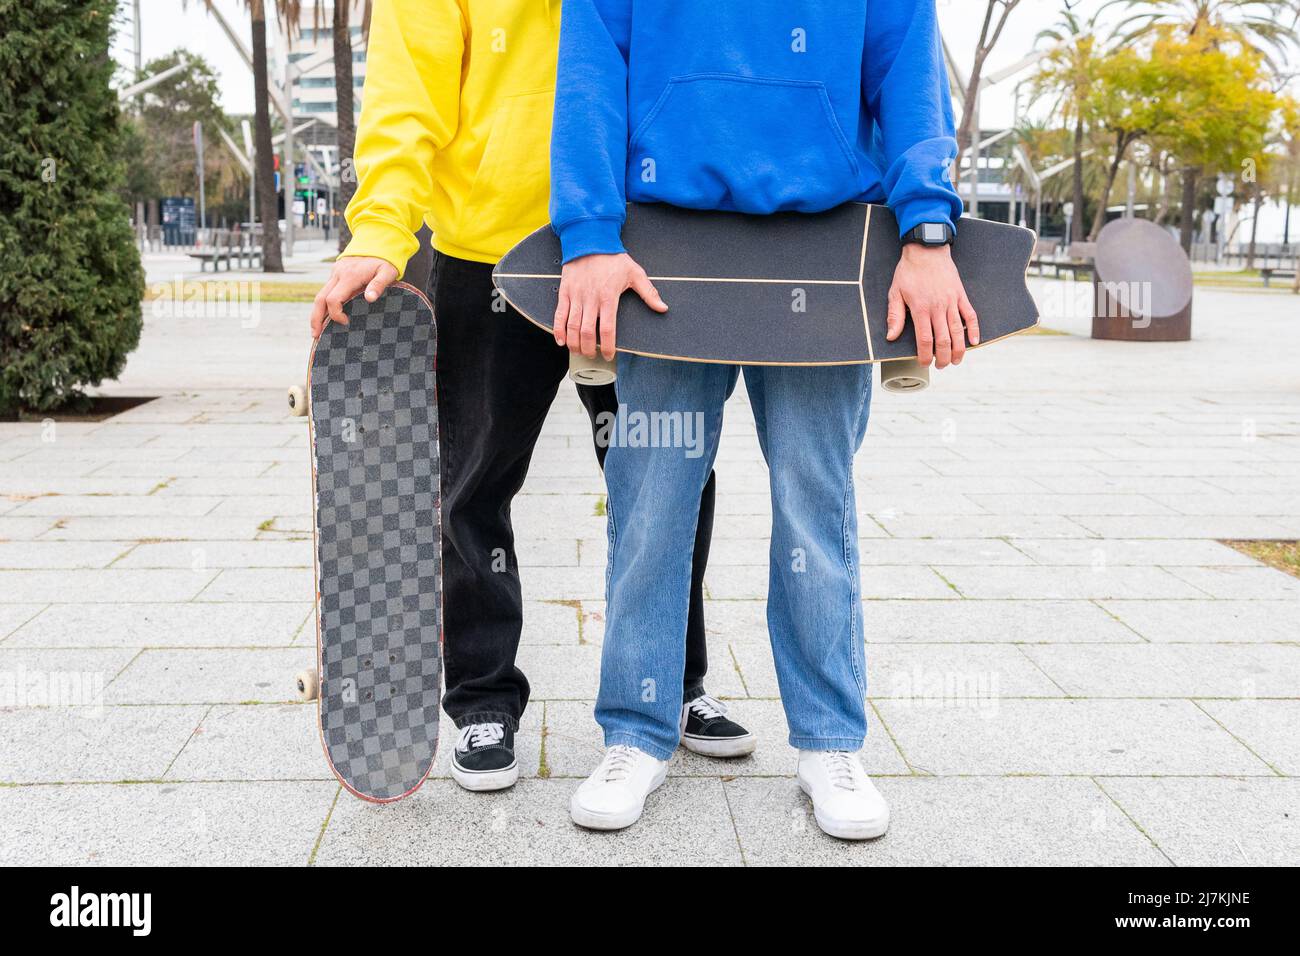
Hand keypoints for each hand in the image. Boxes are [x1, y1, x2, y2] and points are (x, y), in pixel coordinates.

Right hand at [310, 256, 398, 337]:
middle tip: (316, 335)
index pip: (333, 299)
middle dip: (316, 318)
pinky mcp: (336, 275)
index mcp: (349, 276)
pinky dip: (323, 305)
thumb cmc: (384, 261)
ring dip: (316, 313)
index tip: (346, 322)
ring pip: (319, 295)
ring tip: (316, 331)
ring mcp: (335, 274)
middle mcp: (338, 275)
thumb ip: (379, 284)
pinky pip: (326, 292)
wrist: (377, 242)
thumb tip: (370, 299)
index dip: (336, 314)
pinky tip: (324, 317)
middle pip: (320, 299)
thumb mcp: (387, 272)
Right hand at [555, 253, 667, 358]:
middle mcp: (590, 299)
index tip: (609, 355)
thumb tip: (663, 308)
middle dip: (589, 348)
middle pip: (587, 332)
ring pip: (572, 326)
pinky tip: (561, 342)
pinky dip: (558, 330)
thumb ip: (649, 292)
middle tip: (593, 356)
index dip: (607, 345)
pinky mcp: (565, 292)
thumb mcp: (635, 273)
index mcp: (608, 297)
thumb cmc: (613, 258)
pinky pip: (559, 315)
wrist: (589, 239)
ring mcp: (576, 296)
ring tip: (579, 352)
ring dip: (574, 343)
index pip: (607, 328)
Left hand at [885, 244, 979, 368]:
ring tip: (957, 361)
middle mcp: (938, 307)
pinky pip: (970, 315)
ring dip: (959, 349)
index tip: (924, 364)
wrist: (927, 249)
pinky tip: (974, 342)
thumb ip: (895, 316)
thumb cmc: (909, 271)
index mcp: (921, 309)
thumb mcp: (895, 292)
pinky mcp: (961, 295)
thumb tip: (891, 337)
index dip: (925, 355)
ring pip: (958, 331)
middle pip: (944, 340)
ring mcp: (951, 301)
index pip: (925, 339)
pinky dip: (974, 329)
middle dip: (943, 357)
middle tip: (942, 366)